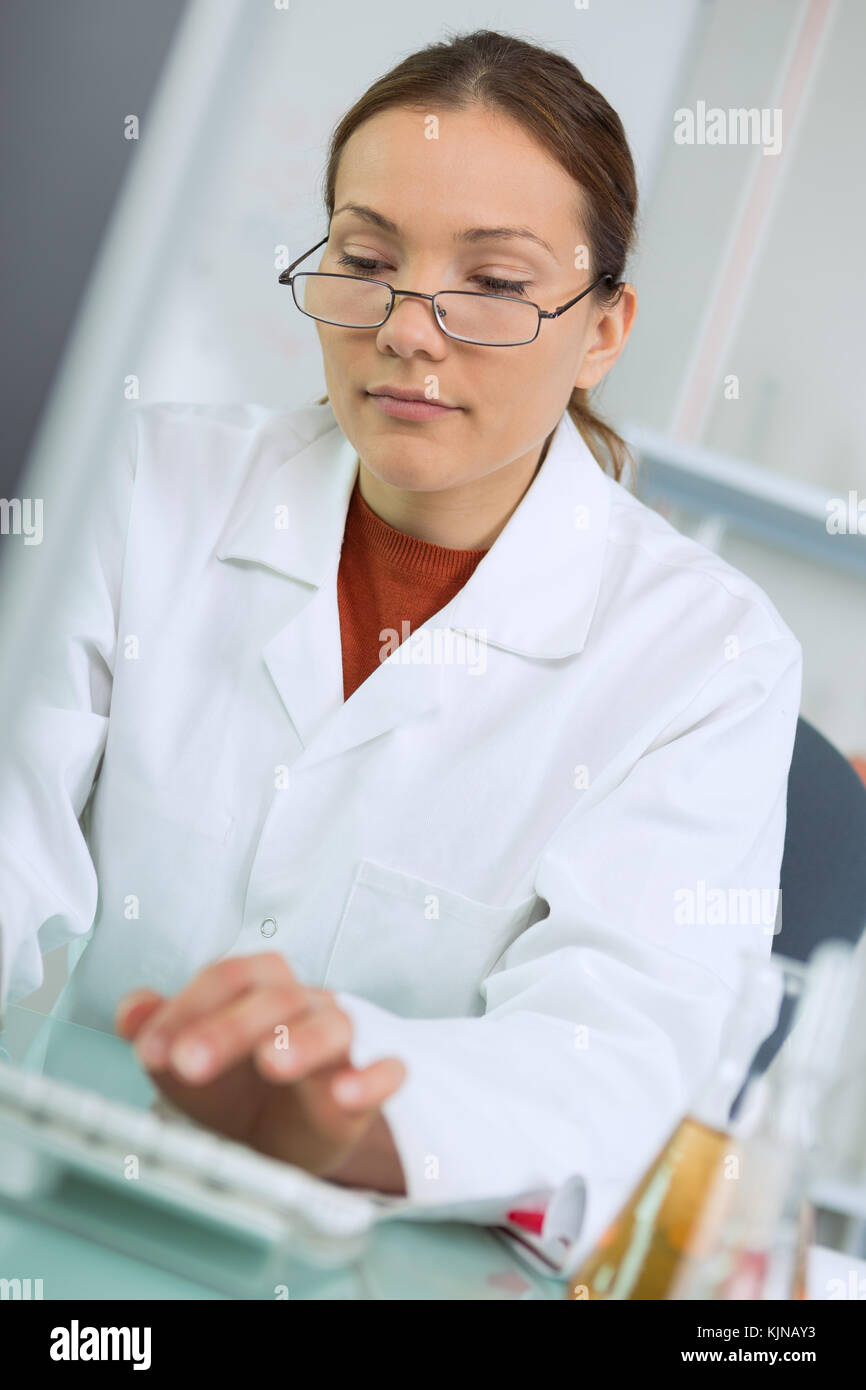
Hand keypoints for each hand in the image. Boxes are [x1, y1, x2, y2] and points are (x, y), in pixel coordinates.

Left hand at [114, 954, 406, 1183]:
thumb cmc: (235, 1084)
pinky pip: (385, 1072)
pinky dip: (373, 1079)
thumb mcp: (187, 1060)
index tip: (151, 1051)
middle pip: (275, 997)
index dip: (187, 1009)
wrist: (282, 1133)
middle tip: (188, 1064)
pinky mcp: (367, 1086)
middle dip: (229, 1028)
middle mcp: (302, 1004)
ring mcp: (339, 1044)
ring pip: (333, 1025)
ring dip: (304, 1040)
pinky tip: (347, 1094)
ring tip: (273, 1063)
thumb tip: (131, 1010)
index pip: (227, 977)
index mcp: (258, 987)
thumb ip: (160, 1029)